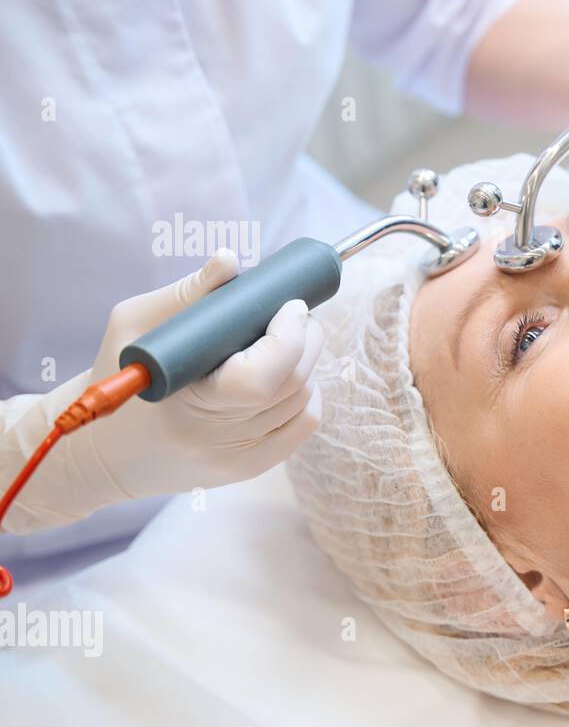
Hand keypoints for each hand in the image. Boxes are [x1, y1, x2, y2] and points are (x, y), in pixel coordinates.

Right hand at [73, 249, 323, 500]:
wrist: (103, 449)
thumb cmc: (118, 374)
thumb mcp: (135, 324)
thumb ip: (188, 293)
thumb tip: (231, 260)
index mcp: (184, 402)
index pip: (259, 378)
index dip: (288, 336)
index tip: (290, 304)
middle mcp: (216, 437)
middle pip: (291, 384)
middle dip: (306, 338)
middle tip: (294, 311)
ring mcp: (239, 458)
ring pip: (302, 401)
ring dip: (307, 362)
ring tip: (287, 338)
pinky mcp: (252, 466)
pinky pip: (303, 425)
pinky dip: (307, 393)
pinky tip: (289, 373)